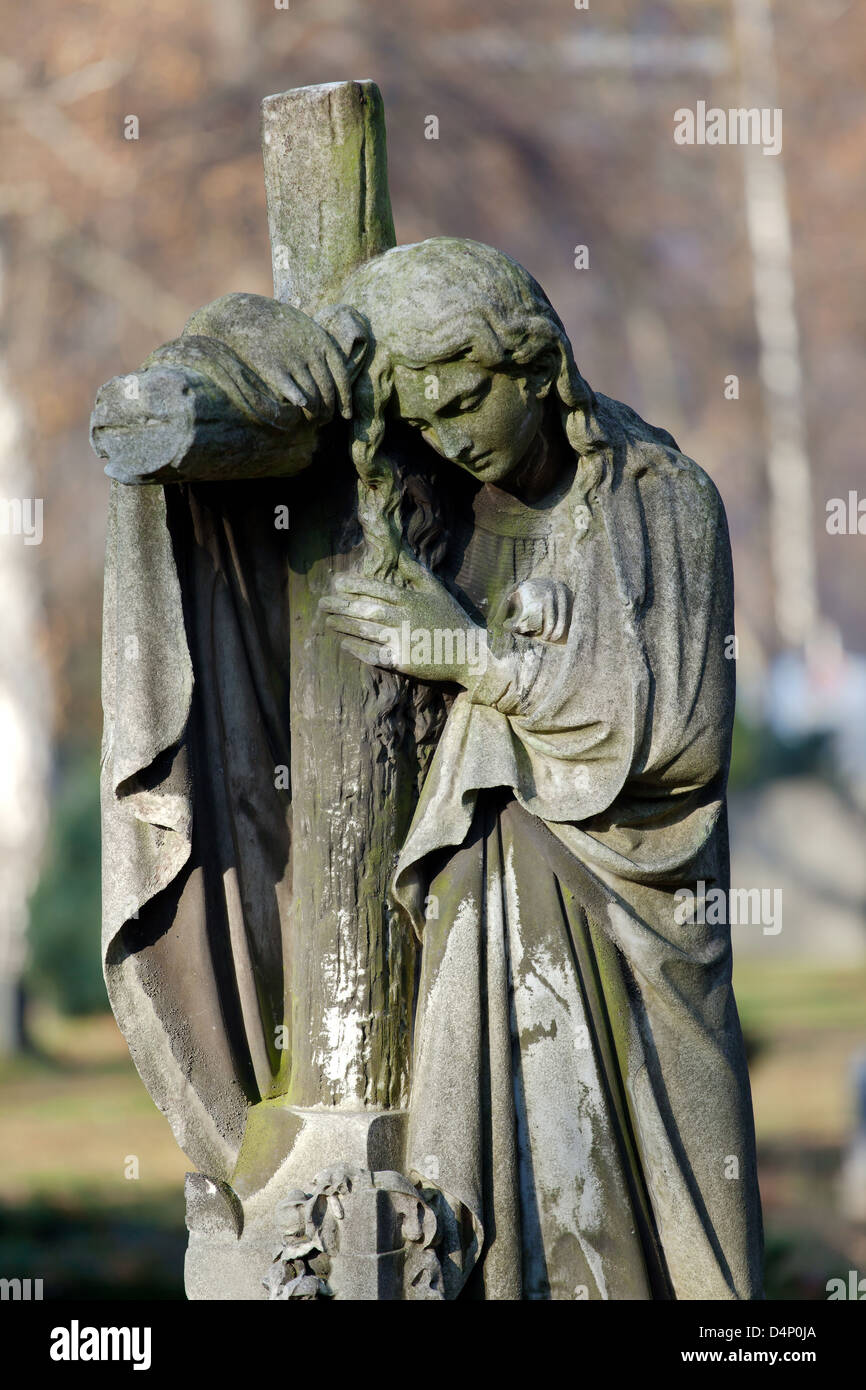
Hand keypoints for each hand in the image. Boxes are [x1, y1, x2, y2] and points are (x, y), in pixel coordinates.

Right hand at [183, 293, 354, 423]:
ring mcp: (292, 360)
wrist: (242, 314)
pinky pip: (293, 393)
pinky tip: (300, 410)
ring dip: (314, 413)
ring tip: (312, 421)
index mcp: (321, 341)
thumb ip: (319, 346)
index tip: (346, 415)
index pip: (341, 377)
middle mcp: (310, 351)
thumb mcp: (303, 326)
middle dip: (328, 411)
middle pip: (327, 391)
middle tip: (325, 421)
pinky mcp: (273, 368)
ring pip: (312, 397)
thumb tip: (338, 370)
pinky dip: (300, 404)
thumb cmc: (275, 323)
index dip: (345, 399)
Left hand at [319, 552, 485, 684]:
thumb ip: (416, 572)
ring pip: (367, 631)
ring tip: (328, 621)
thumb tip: (399, 553)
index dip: (356, 585)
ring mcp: (404, 641)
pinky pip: (375, 655)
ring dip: (345, 626)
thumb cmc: (452, 619)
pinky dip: (358, 649)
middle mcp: (405, 619)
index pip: (379, 589)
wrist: (468, 654)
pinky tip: (345, 644)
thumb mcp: (438, 591)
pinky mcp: (403, 661)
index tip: (338, 583)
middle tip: (323, 603)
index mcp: (412, 600)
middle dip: (342, 605)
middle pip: (368, 610)